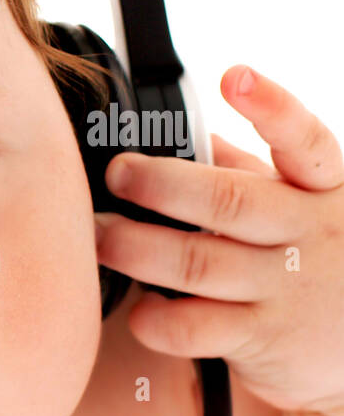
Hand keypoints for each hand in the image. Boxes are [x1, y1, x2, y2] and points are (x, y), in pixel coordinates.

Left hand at [94, 65, 343, 415]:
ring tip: (98, 236)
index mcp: (318, 191)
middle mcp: (307, 234)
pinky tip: (138, 309)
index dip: (270, 107)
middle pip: (227, 201)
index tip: (233, 77)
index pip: (303, 141)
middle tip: (117, 175)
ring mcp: (285, 288)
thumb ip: (248, 170)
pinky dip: (154, 317)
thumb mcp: (297, 209)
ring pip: (197, 263)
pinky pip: (193, 327)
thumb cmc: (308, 265)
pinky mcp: (261, 339)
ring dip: (136, 248)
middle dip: (160, 185)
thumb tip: (191, 132)